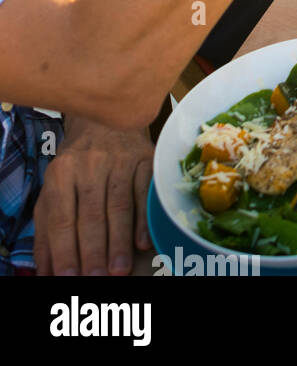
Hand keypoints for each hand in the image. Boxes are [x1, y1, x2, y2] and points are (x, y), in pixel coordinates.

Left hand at [33, 119, 152, 275]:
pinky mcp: (146, 157)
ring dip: (119, 241)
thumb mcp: (53, 192)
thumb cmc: (77, 166)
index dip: (65, 249)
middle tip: (97, 278)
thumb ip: (47, 231)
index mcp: (61, 173)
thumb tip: (46, 272)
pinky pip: (145, 192)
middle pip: (91, 215)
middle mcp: (90, 164)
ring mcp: (121, 160)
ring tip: (119, 270)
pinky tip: (143, 242)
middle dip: (94, 251)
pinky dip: (144, 219)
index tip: (68, 276)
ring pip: (119, 207)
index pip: (62, 219)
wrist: (106, 122)